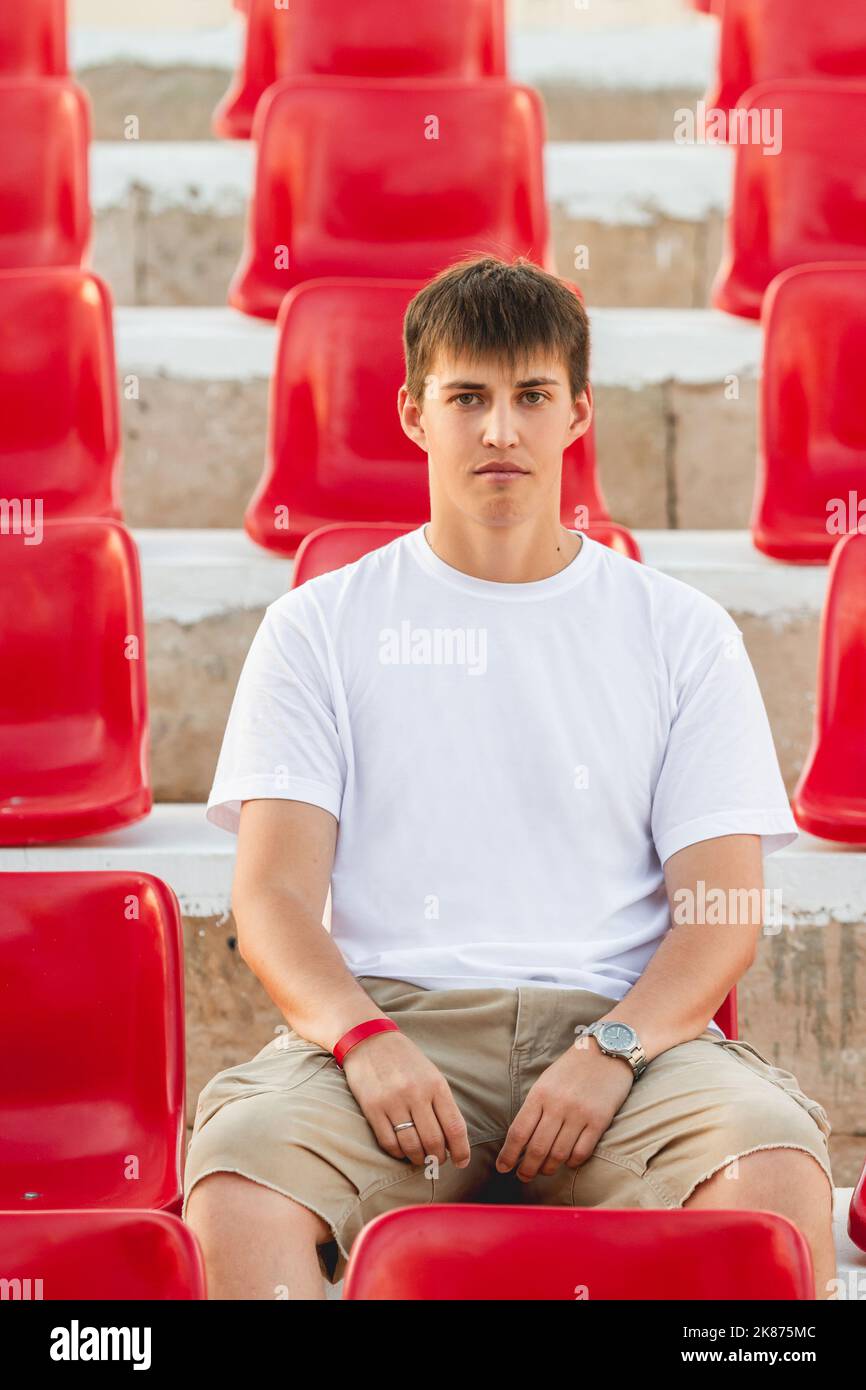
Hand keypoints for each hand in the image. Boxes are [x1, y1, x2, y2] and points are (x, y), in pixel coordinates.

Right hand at [342, 1029, 471, 1171]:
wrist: (369, 1040)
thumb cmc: (404, 1060)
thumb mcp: (430, 1074)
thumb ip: (441, 1103)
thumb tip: (451, 1139)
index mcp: (436, 1084)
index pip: (454, 1127)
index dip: (460, 1150)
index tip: (461, 1162)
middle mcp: (416, 1093)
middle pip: (434, 1141)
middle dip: (438, 1158)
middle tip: (437, 1160)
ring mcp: (393, 1101)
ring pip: (412, 1146)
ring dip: (419, 1159)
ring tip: (420, 1158)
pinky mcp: (372, 1108)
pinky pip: (389, 1142)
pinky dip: (398, 1153)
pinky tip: (401, 1150)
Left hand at [495, 1035, 634, 1181]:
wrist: (607, 1051)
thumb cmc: (573, 1068)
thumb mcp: (546, 1081)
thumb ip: (535, 1107)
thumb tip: (521, 1139)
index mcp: (540, 1094)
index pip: (518, 1132)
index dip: (509, 1154)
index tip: (503, 1167)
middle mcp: (558, 1106)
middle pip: (537, 1149)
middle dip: (527, 1169)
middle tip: (523, 1177)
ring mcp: (579, 1114)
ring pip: (559, 1154)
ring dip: (549, 1168)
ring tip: (545, 1171)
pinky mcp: (599, 1121)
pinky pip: (582, 1152)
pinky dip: (572, 1162)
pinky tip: (568, 1162)